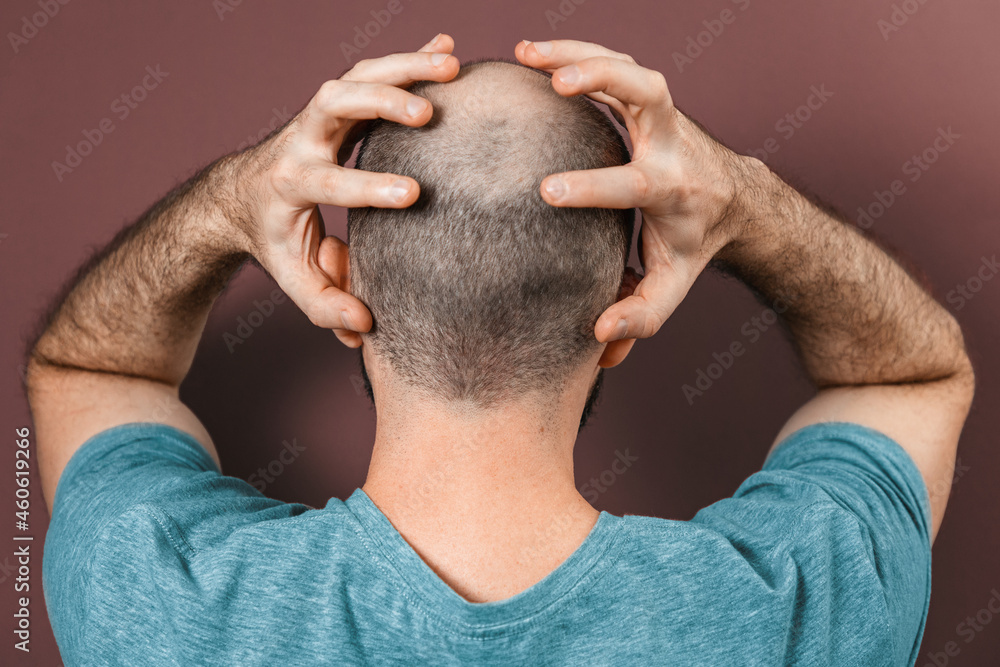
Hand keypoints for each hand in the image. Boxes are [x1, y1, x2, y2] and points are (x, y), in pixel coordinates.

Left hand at [226, 34, 459, 346]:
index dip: (367, 186)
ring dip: (403, 67)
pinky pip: (372, 73)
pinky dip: (408, 58)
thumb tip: (362, 326)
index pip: (326, 180)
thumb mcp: (292, 276)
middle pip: (332, 103)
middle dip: (379, 103)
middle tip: (427, 114)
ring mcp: (319, 115)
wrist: (244, 192)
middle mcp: (302, 139)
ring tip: (452, 65)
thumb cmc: (274, 238)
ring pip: (355, 76)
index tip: (413, 194)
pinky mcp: (339, 104)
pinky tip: (447, 46)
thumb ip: (323, 304)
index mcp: (290, 182)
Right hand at [515, 39, 751, 342]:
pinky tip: (533, 54)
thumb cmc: (694, 244)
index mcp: (674, 190)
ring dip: (579, 54)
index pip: (636, 184)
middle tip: (555, 84)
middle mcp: (670, 143)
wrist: (734, 196)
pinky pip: (613, 65)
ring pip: (629, 68)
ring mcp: (662, 116)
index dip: (594, 188)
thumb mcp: (673, 286)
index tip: (548, 192)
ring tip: (526, 55)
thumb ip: (640, 317)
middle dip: (605, 83)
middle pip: (649, 96)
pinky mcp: (646, 98)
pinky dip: (576, 53)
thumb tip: (599, 340)